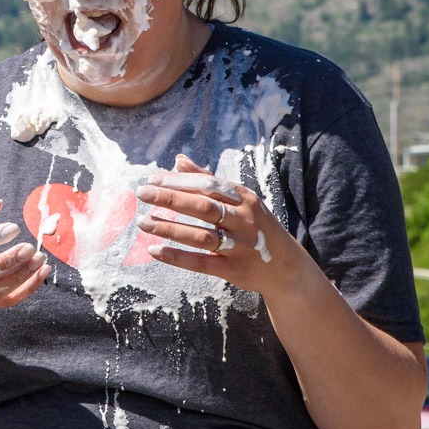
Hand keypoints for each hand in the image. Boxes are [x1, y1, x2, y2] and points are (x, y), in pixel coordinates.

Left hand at [135, 154, 303, 296]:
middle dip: (170, 198)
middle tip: (142, 193)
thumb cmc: (255, 226)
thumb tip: (179, 159)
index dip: (178, 181)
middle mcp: (244, 220)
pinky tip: (154, 250)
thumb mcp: (240, 201)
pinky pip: (201, 263)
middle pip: (203, 207)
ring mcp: (240, 246)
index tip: (152, 178)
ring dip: (169, 229)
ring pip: (200, 236)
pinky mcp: (234, 269)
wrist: (287, 267)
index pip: (207, 185)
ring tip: (143, 222)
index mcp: (244, 199)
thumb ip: (208, 180)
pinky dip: (177, 257)